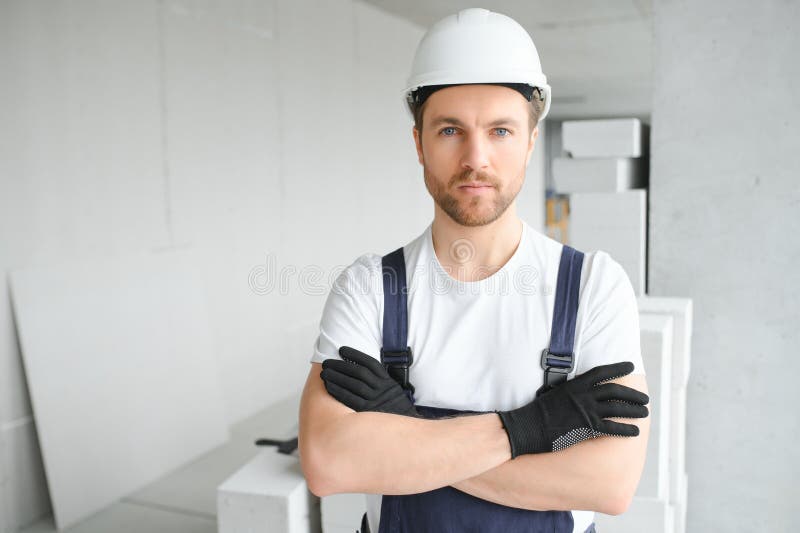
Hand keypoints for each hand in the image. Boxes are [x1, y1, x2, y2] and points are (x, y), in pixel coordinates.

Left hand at [320, 346, 419, 416]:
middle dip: (341, 365)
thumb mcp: (391, 390)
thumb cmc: (392, 407)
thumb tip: (358, 366)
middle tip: (326, 362)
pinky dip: (338, 391)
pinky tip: (328, 386)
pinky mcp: (366, 412)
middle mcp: (382, 389)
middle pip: (359, 372)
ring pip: (354, 384)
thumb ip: (379, 379)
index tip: (341, 350)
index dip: (355, 355)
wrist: (402, 427)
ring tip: (324, 373)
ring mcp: (375, 400)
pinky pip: (350, 399)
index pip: (370, 363)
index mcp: (387, 381)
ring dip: (337, 377)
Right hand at [496, 361, 648, 457]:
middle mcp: (583, 395)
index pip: (601, 372)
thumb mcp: (553, 393)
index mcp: (575, 384)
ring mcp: (586, 411)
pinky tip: (635, 431)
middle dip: (633, 394)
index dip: (618, 368)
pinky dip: (626, 429)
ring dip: (634, 410)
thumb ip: (568, 392)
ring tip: (645, 412)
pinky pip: (612, 427)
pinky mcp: (586, 427)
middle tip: (645, 398)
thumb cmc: (536, 411)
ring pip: (618, 408)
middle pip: (615, 391)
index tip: (630, 366)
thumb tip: (577, 393)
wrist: (526, 426)